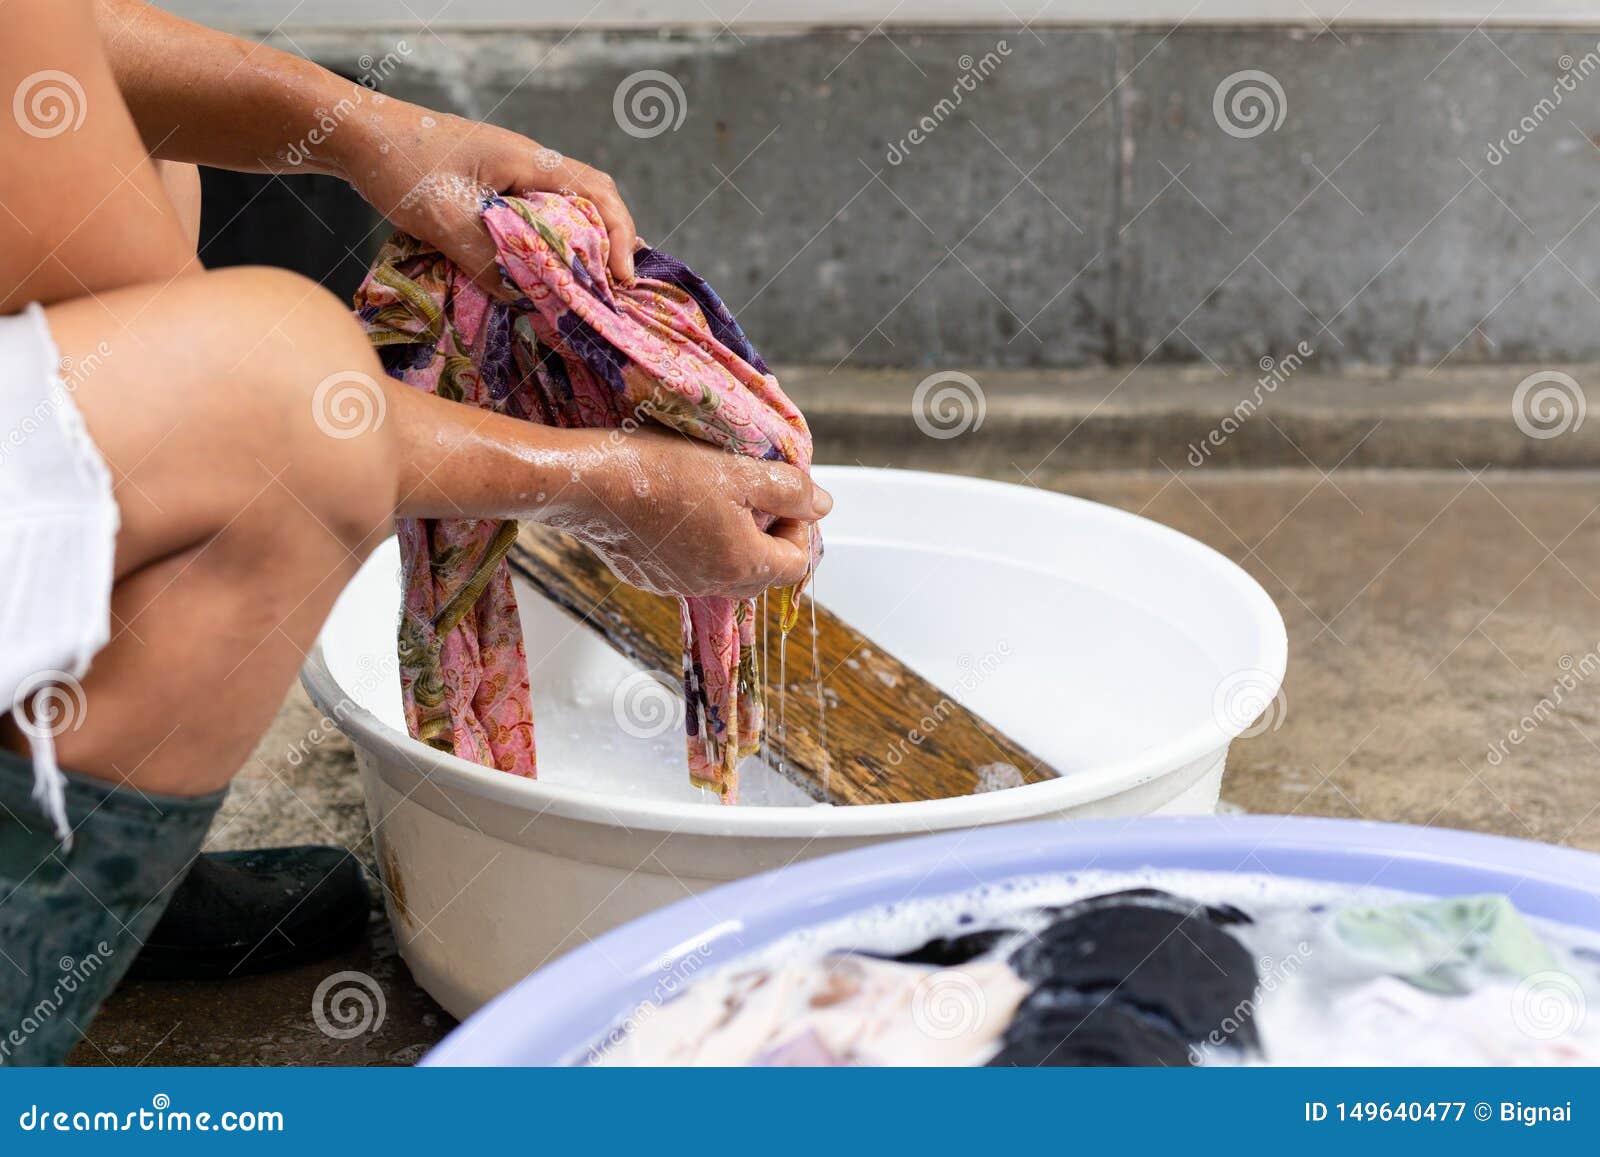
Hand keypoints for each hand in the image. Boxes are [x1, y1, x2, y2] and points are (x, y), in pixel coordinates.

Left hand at [341, 102, 636, 293]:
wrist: (356, 133)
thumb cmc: (398, 164)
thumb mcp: (442, 219)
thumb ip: (486, 260)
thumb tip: (524, 300)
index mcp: (527, 160)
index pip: (596, 192)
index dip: (618, 236)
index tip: (620, 279)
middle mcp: (528, 163)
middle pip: (591, 200)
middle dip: (609, 245)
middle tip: (613, 291)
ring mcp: (511, 172)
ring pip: (565, 209)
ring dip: (580, 246)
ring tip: (586, 287)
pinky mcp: (492, 185)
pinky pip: (536, 214)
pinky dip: (549, 243)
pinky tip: (541, 271)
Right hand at [548, 428, 830, 599]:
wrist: (589, 484)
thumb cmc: (664, 473)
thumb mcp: (738, 471)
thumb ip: (787, 490)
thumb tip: (822, 505)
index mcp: (743, 564)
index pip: (796, 562)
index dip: (798, 526)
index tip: (782, 495)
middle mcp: (712, 585)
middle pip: (762, 572)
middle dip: (768, 536)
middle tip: (754, 496)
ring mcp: (675, 585)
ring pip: (723, 571)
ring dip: (732, 540)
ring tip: (715, 497)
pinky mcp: (645, 575)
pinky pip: (686, 566)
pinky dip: (694, 544)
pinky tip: (676, 509)